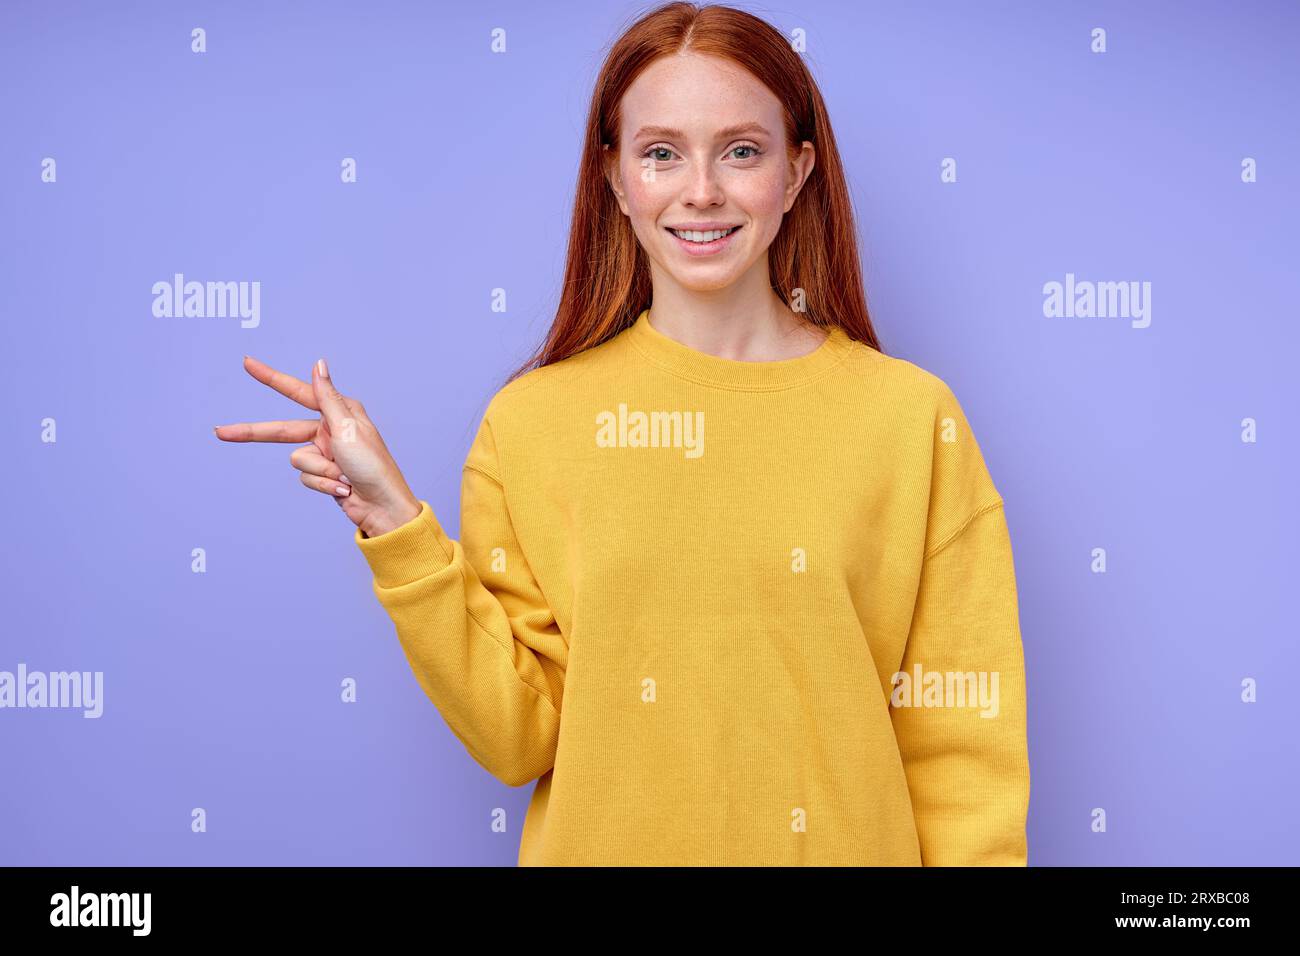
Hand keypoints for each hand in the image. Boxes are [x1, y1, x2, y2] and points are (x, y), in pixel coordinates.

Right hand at [214, 356, 422, 536]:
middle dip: (254, 434)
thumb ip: (328, 397)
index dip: (271, 378)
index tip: (248, 364)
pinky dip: (323, 485)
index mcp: (340, 412)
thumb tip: (319, 363)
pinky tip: (344, 489)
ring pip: (297, 459)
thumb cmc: (373, 466)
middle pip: (282, 430)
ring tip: (344, 476)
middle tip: (221, 432)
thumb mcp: (348, 428)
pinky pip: (306, 477)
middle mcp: (330, 430)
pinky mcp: (323, 475)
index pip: (298, 391)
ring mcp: (326, 453)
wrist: (382, 508)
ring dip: (320, 471)